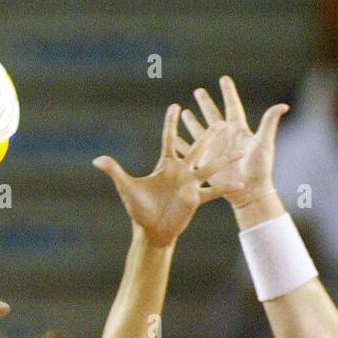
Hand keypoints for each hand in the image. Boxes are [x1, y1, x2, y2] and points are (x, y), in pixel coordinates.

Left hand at [94, 104, 241, 246]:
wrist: (151, 231)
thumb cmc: (139, 209)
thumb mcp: (127, 188)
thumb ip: (115, 171)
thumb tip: (96, 159)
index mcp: (165, 165)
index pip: (168, 139)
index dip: (170, 123)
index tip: (175, 106)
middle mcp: (181, 171)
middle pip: (197, 148)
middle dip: (209, 135)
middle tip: (221, 122)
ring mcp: (190, 184)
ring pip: (210, 167)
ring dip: (225, 159)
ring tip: (241, 149)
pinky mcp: (196, 198)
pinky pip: (213, 192)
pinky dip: (226, 189)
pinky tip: (241, 184)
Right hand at [178, 76, 287, 211]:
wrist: (249, 192)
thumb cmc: (259, 168)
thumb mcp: (264, 143)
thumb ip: (269, 123)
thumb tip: (283, 105)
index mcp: (238, 130)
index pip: (232, 106)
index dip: (228, 92)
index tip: (223, 78)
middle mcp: (224, 138)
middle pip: (212, 116)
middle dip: (205, 103)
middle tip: (197, 90)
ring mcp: (214, 150)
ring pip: (199, 132)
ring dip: (191, 122)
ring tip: (183, 112)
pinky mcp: (206, 163)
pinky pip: (190, 151)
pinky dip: (182, 144)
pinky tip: (174, 138)